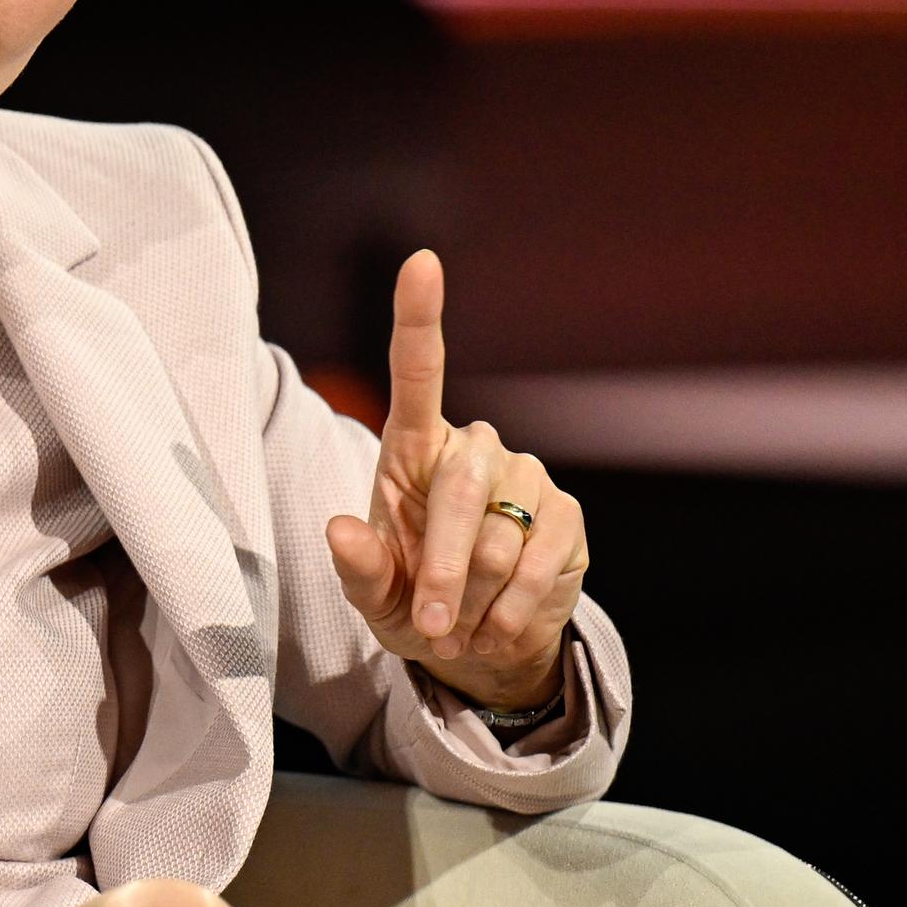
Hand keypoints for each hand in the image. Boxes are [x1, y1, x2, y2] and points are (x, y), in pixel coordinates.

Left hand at [321, 251, 589, 715]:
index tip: (421, 261)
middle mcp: (473, 450)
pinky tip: (494, 626)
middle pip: (458, 489)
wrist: (477, 644)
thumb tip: (339, 529)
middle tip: (429, 622)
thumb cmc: (411, 603)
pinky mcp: (567, 516)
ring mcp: (526, 478)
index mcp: (414, 450)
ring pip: (499, 535)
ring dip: (473, 596)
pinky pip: (541, 559)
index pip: (418, 371)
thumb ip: (356, 568)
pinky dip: (511, 606)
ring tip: (457, 626)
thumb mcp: (373, 596)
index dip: (420, 317)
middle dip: (439, 565)